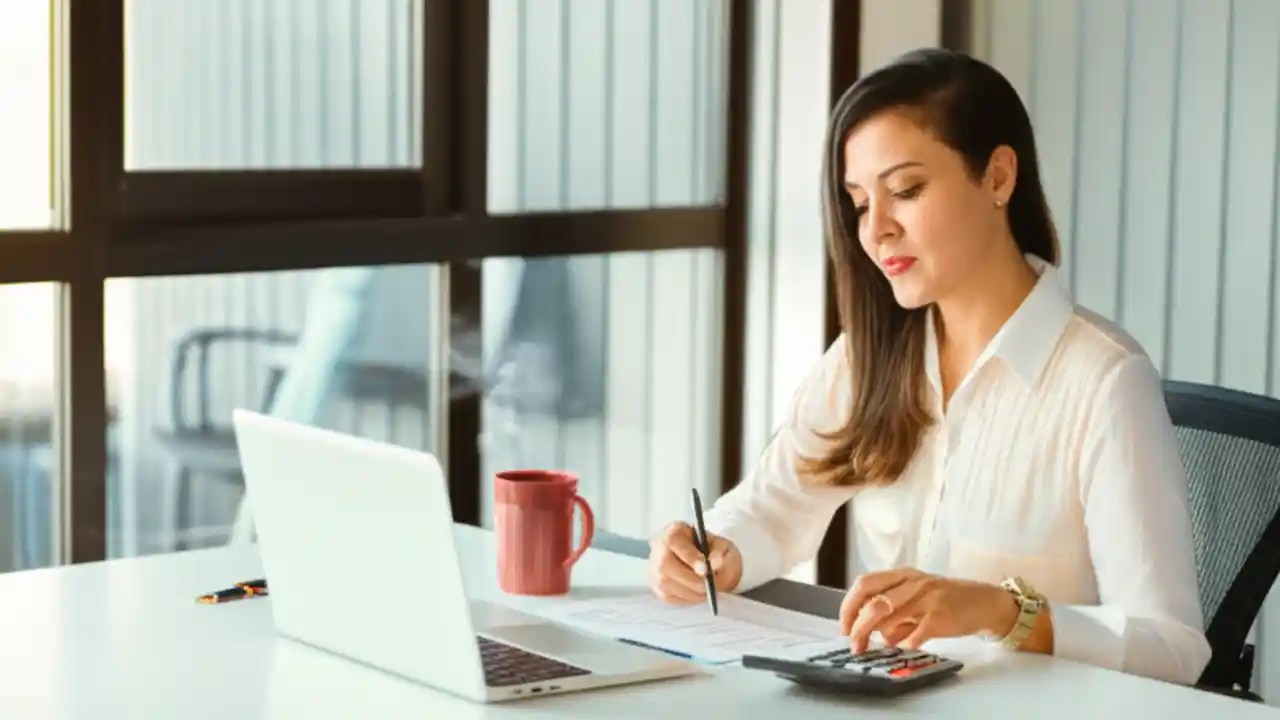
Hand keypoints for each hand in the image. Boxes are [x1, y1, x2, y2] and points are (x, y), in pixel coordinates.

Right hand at [647, 522, 742, 603]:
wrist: (709, 563)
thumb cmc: (714, 551)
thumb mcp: (723, 547)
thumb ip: (720, 553)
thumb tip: (716, 563)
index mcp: (674, 530)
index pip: (673, 541)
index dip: (688, 556)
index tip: (705, 569)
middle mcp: (658, 546)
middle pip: (664, 564)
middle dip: (689, 579)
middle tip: (708, 586)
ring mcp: (654, 567)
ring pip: (665, 583)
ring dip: (689, 591)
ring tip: (706, 591)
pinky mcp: (655, 585)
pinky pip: (667, 595)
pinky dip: (685, 598)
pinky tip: (697, 594)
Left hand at [838, 568, 1018, 653]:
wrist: (983, 602)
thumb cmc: (945, 601)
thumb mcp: (916, 598)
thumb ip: (893, 611)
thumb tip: (873, 632)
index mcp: (902, 575)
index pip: (865, 584)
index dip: (849, 606)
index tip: (845, 626)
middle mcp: (913, 582)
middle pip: (874, 601)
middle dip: (858, 625)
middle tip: (854, 643)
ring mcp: (928, 598)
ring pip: (890, 615)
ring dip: (876, 636)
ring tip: (873, 648)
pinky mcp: (942, 616)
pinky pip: (916, 632)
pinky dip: (905, 642)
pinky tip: (903, 648)